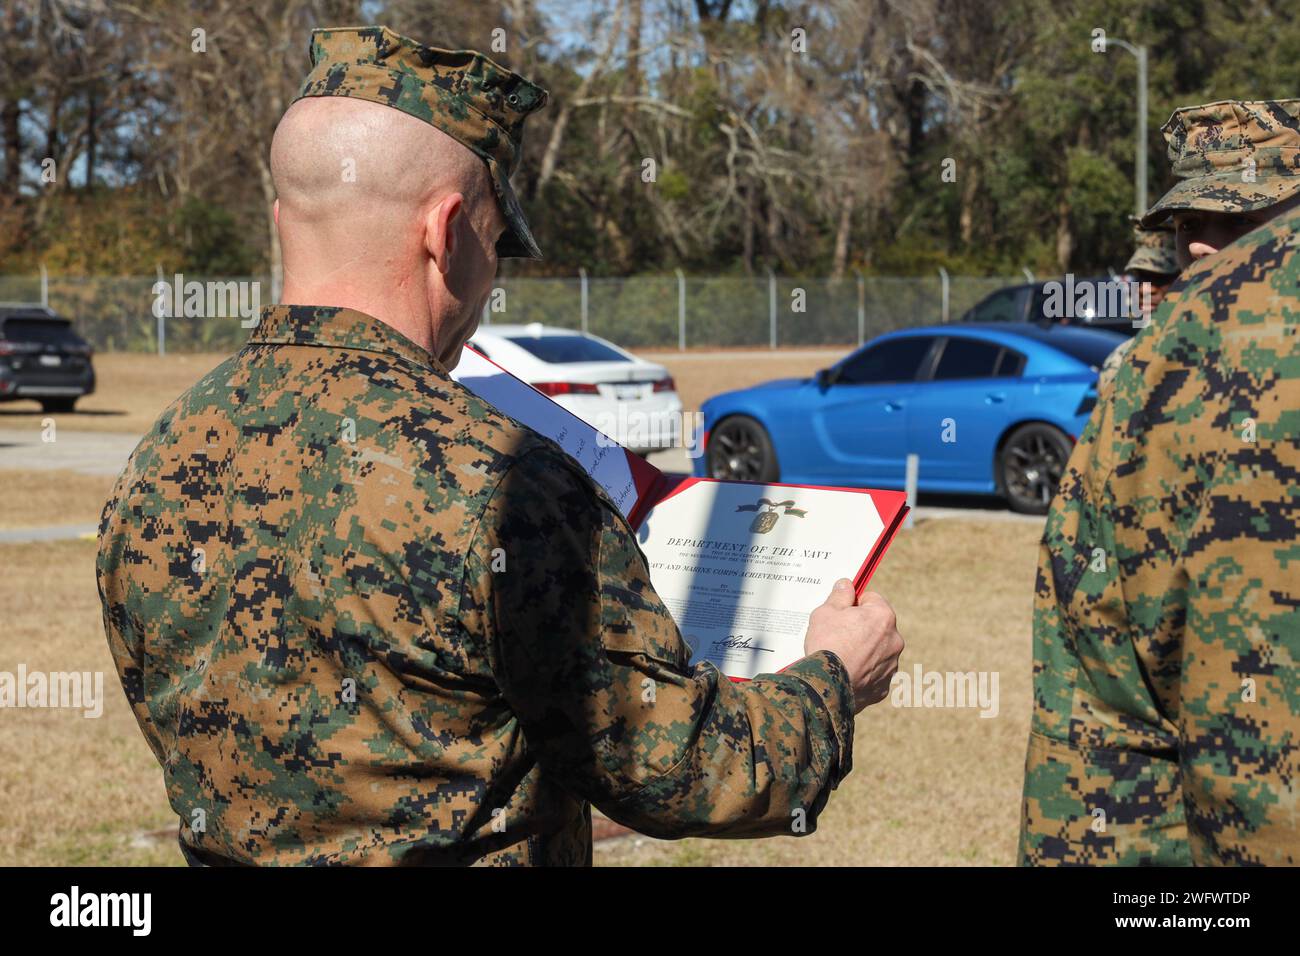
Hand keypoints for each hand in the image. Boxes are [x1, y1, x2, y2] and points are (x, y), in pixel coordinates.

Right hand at [803, 578, 902, 713]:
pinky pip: (874, 674)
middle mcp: (894, 640)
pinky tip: (846, 673)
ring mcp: (891, 665)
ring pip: (877, 651)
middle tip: (838, 636)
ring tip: (841, 657)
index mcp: (883, 616)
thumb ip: (840, 595)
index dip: (853, 605)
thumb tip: (846, 584)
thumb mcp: (826, 612)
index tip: (841, 613)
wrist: (826, 686)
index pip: (871, 599)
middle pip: (877, 626)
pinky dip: (863, 672)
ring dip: (864, 651)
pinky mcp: (884, 686)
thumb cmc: (827, 644)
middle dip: (861, 628)